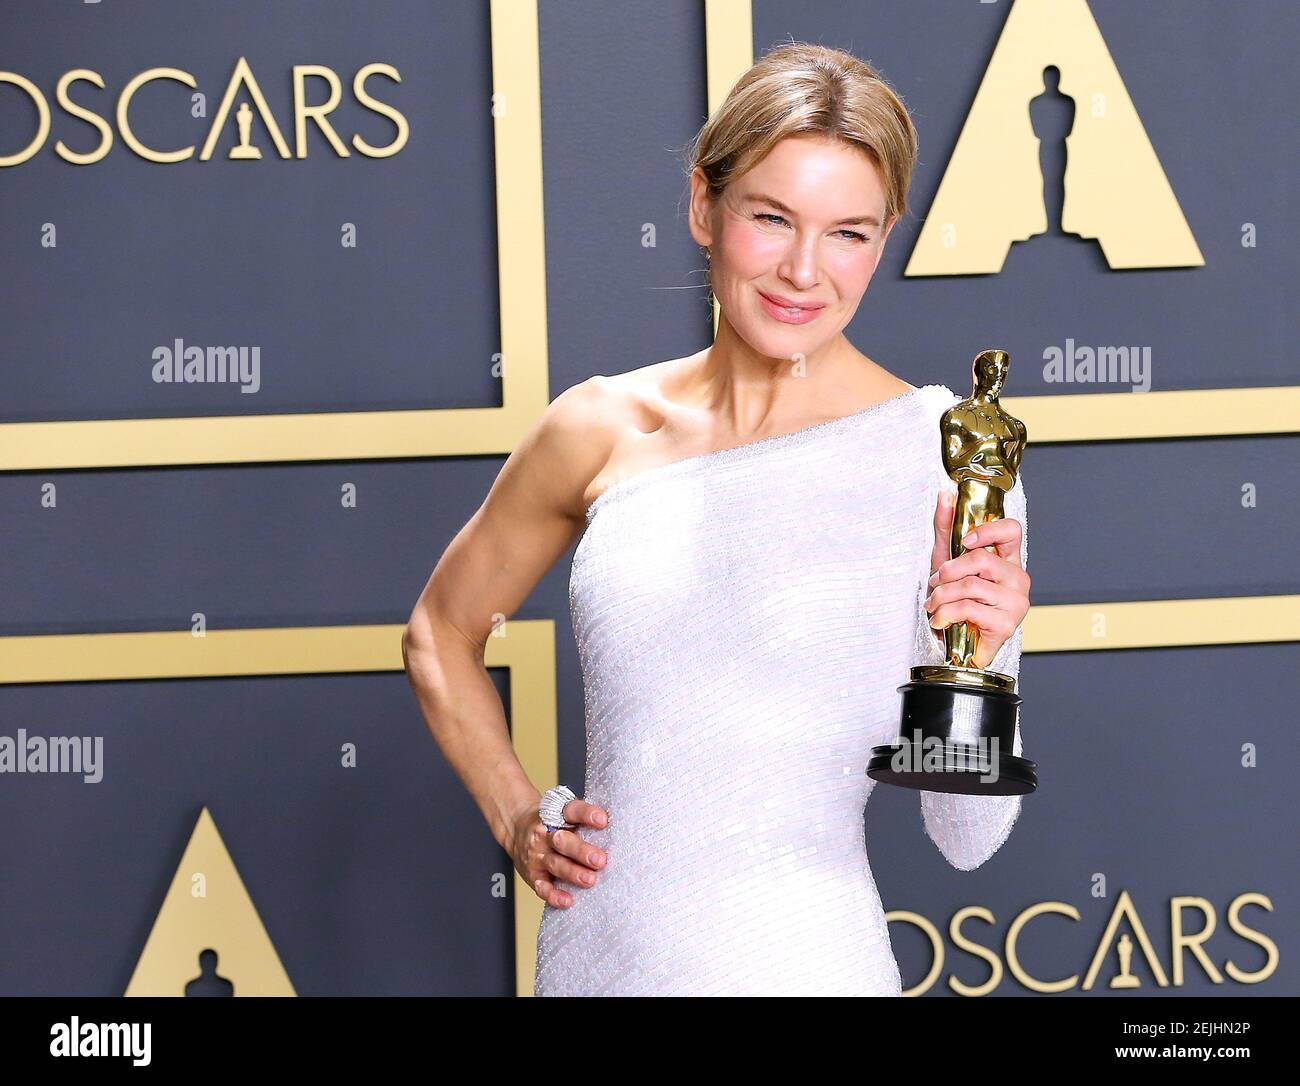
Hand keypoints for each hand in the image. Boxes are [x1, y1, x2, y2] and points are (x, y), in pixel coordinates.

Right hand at [510, 795, 608, 908]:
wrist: (517, 828)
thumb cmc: (551, 823)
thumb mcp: (564, 813)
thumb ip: (585, 820)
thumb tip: (619, 829)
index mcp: (555, 814)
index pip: (571, 811)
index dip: (587, 814)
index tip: (603, 820)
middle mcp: (544, 834)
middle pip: (562, 841)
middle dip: (581, 851)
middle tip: (600, 860)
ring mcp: (537, 855)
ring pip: (554, 864)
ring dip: (573, 873)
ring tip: (590, 879)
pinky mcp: (533, 875)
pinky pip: (542, 887)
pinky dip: (554, 895)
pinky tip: (568, 900)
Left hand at [924, 490, 1029, 668]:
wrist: (957, 645)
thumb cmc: (956, 600)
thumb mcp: (946, 560)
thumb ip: (946, 528)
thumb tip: (945, 495)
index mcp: (1008, 560)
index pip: (1012, 530)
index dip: (987, 530)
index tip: (964, 541)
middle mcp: (1018, 579)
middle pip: (981, 559)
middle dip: (947, 571)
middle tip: (934, 583)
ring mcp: (1016, 603)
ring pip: (971, 585)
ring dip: (941, 596)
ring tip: (933, 606)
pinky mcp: (1007, 626)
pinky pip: (970, 609)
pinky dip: (946, 614)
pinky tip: (940, 621)